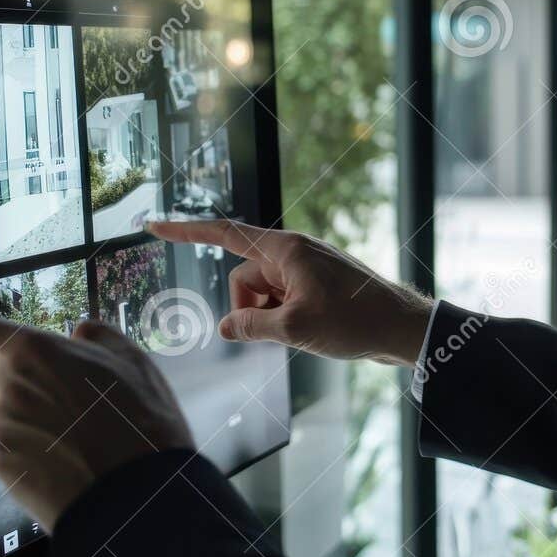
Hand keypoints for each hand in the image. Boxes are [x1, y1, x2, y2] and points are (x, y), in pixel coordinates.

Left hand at [0, 292, 193, 529]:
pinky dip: (35, 449)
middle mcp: (6, 386)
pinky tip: (69, 461)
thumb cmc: (140, 423)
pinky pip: (13, 445)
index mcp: (32, 350)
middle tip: (80, 401)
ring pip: (12, 411)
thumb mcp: (134, 363)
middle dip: (29, 378)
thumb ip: (99, 337)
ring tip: (85, 438)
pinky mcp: (0, 466)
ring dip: (37, 417)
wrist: (134, 499)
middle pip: (4, 371)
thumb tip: (79, 331)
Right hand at [146, 219, 431, 365]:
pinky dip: (284, 318)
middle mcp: (293, 251)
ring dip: (271, 317)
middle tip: (284, 328)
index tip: (153, 224)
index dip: (186, 231)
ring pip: (263, 294)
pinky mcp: (316, 284)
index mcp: (285, 248)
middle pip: (244, 277)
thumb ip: (251, 326)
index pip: (224, 233)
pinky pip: (283, 300)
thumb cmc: (354, 321)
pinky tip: (310, 332)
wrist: (403, 328)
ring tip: (304, 331)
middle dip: (250, 307)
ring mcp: (306, 268)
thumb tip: (225, 327)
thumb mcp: (294, 327)